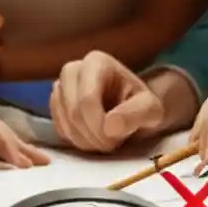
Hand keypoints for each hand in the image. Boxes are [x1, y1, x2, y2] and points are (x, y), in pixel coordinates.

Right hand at [50, 52, 189, 152]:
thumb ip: (135, 115)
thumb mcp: (151, 110)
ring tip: (105, 141)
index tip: (115, 139)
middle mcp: (72, 70)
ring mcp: (60, 87)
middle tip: (111, 144)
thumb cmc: (142, 105)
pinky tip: (93, 138)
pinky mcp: (56, 105)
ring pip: (64, 122)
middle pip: (73, 112)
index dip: (98, 126)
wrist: (134, 109)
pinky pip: (59, 128)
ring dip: (85, 141)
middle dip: (92, 136)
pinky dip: (76, 140)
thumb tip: (110, 127)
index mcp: (96, 62)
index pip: (87, 100)